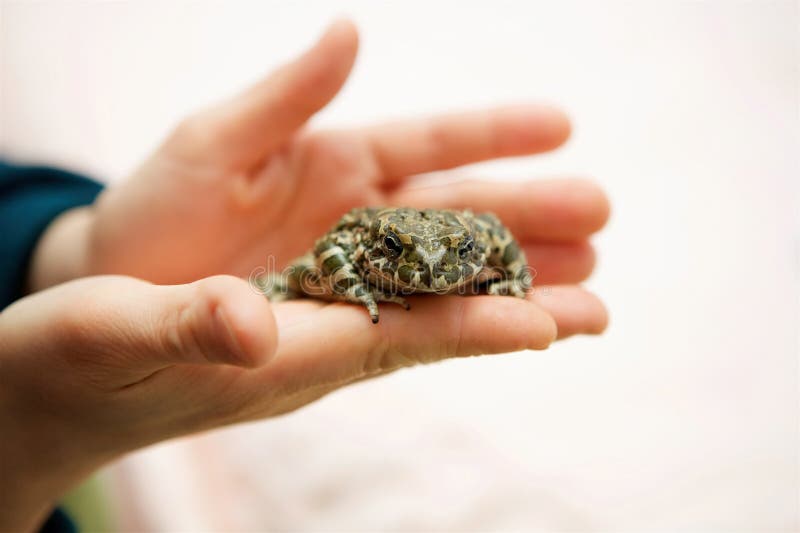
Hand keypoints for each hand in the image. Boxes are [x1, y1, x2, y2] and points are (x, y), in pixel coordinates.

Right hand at [1, 270, 601, 530]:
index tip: (550, 325)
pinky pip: (375, 291)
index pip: (388, 340)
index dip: (467, 328)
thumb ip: (182, 325)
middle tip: (599, 307)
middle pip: (424, 322)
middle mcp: (302, 346)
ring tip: (569, 283)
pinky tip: (466, 266)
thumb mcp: (107, 333)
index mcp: (268, 355)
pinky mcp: (283, 313)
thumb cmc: (66, 365)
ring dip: (488, 289)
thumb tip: (250, 321)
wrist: (52, 388)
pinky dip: (432, 276)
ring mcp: (298, 329)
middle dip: (509, 309)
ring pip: (412, 303)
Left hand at [29, 19, 609, 294]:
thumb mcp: (213, 142)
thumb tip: (351, 28)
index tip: (560, 123)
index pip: (425, 142)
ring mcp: (363, 280)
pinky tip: (534, 334)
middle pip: (460, 215)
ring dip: (526, 284)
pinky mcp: (352, 334)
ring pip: (457, 280)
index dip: (491, 132)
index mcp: (335, 162)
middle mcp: (363, 222)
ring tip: (595, 296)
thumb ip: (285, 97)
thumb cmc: (155, 212)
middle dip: (530, 214)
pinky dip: (480, 332)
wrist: (122, 298)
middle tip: (601, 212)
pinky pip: (425, 333)